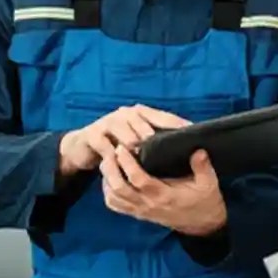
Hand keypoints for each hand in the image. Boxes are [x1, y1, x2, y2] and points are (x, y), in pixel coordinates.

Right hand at [58, 104, 189, 177]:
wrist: (85, 146)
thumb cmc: (119, 144)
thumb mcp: (138, 139)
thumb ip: (159, 141)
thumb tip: (189, 151)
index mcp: (142, 114)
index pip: (164, 117)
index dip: (177, 125)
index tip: (192, 133)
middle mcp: (126, 114)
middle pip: (143, 121)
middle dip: (152, 134)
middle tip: (165, 149)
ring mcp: (109, 122)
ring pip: (123, 130)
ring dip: (132, 142)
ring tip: (141, 155)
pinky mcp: (94, 135)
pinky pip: (104, 144)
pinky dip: (111, 153)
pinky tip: (118, 163)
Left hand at [101, 147, 226, 235]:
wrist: (203, 226)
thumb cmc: (205, 202)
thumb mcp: (209, 184)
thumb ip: (203, 167)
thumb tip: (198, 149)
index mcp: (164, 195)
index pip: (139, 180)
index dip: (127, 163)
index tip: (123, 148)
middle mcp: (149, 204)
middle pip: (119, 188)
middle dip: (111, 169)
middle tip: (110, 151)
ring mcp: (142, 211)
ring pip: (114, 198)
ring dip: (107, 179)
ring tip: (108, 162)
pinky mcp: (139, 214)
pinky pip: (117, 206)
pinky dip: (108, 193)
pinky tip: (110, 179)